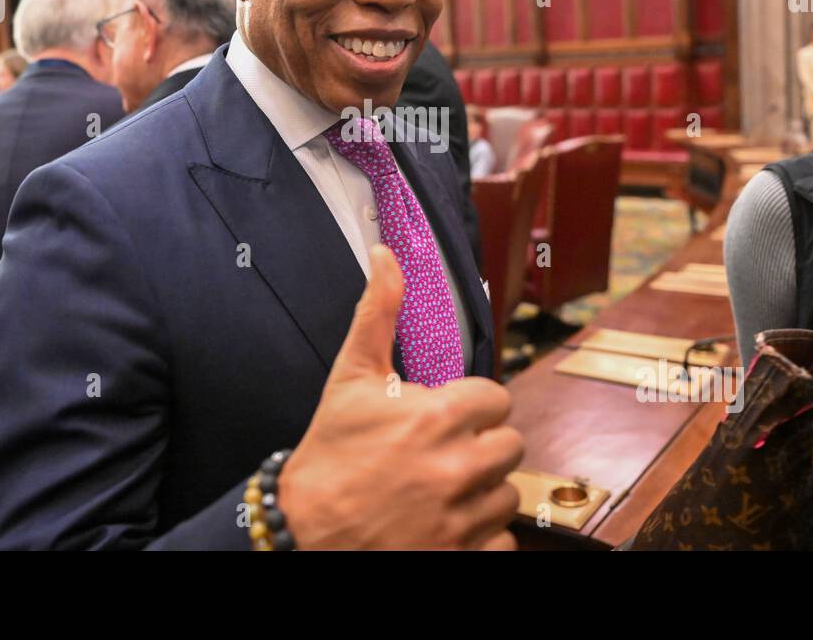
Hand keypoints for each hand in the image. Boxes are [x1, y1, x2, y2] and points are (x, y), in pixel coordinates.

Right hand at [277, 245, 522, 548]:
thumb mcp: (350, 378)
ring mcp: (461, 518)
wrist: (301, 533)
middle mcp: (457, 468)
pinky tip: (448, 523)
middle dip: (481, 447)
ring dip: (482, 491)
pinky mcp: (460, 555)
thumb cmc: (329, 455)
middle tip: (443, 453)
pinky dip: (481, 536)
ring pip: (508, 493)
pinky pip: (502, 542)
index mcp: (438, 417)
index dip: (469, 406)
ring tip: (442, 489)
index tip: (444, 416)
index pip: (495, 398)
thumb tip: (385, 256)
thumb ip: (377, 312)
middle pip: (510, 445)